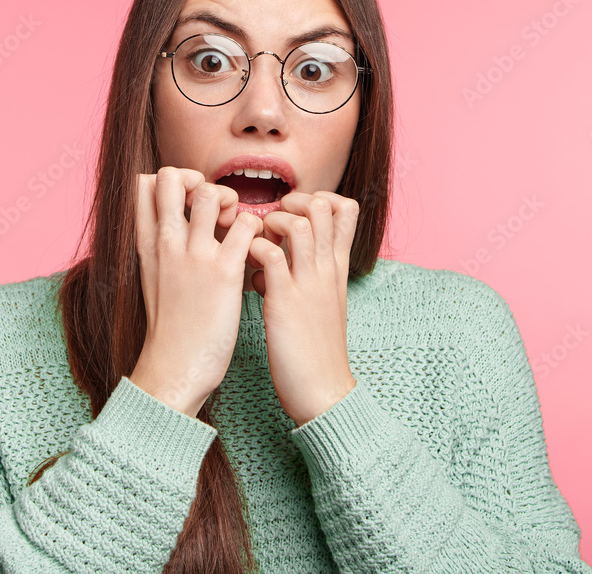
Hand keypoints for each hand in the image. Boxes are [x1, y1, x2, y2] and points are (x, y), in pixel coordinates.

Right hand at [130, 166, 263, 417]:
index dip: (171, 182)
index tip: (190, 205)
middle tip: (216, 210)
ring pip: (211, 192)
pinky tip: (256, 254)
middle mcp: (167, 243)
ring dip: (232, 202)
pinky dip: (258, 231)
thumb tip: (177, 226)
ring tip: (238, 231)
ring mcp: (194, 256)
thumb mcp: (153, 280)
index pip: (143, 184)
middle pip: (171, 175)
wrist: (174, 369)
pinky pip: (247, 224)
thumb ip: (162, 249)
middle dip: (198, 179)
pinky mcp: (224, 273)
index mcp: (147, 244)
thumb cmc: (169, 328)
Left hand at [247, 191, 359, 426]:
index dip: (316, 199)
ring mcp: (308, 284)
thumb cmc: (316, 350)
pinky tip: (247, 271)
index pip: (344, 210)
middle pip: (324, 206)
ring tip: (257, 244)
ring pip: (299, 225)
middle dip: (292, 201)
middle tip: (269, 221)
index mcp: (337, 268)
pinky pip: (270, 257)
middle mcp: (326, 269)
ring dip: (271, 223)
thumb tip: (269, 259)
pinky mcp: (285, 303)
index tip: (291, 213)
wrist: (324, 392)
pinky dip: (253, 252)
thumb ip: (299, 276)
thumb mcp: (318, 304)